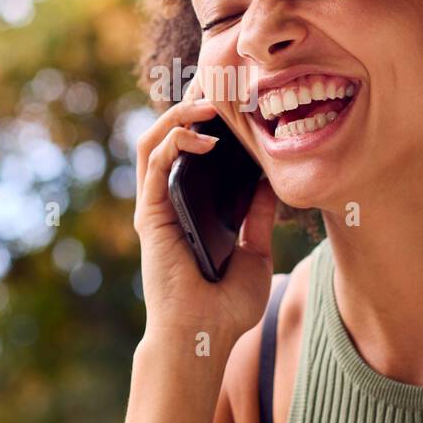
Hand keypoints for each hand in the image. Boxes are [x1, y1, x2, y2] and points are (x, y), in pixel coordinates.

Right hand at [133, 73, 277, 346]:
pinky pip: (155, 163)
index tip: (235, 100)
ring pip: (153, 140)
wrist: (203, 338)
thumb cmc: (225, 307)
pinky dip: (175, 140)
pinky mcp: (149, 213)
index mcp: (188, 209)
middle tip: (220, 85)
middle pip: (168, 136)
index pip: (190, 151)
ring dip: (178, 113)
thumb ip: (258, 218)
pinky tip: (204, 138)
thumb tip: (273, 184)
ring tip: (210, 101)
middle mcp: (166, 202)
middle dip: (189, 104)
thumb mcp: (255, 253)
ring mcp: (154, 206)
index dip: (206, 121)